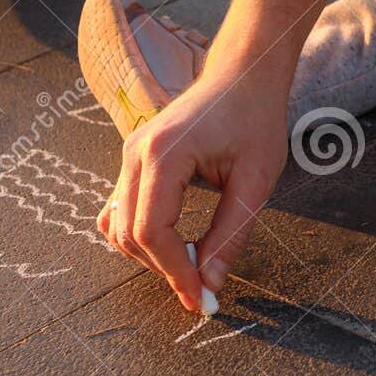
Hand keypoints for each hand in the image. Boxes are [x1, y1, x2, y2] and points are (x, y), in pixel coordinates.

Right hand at [97, 54, 288, 311]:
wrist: (243, 75)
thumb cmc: (255, 119)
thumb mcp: (256, 180)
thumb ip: (232, 234)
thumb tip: (212, 284)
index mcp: (164, 154)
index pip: (151, 231)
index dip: (175, 272)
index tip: (202, 299)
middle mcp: (135, 153)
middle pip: (129, 234)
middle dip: (165, 268)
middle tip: (204, 290)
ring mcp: (128, 154)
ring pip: (118, 225)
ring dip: (151, 255)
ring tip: (194, 265)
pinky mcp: (133, 159)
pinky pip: (122, 209)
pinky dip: (143, 235)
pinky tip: (178, 243)